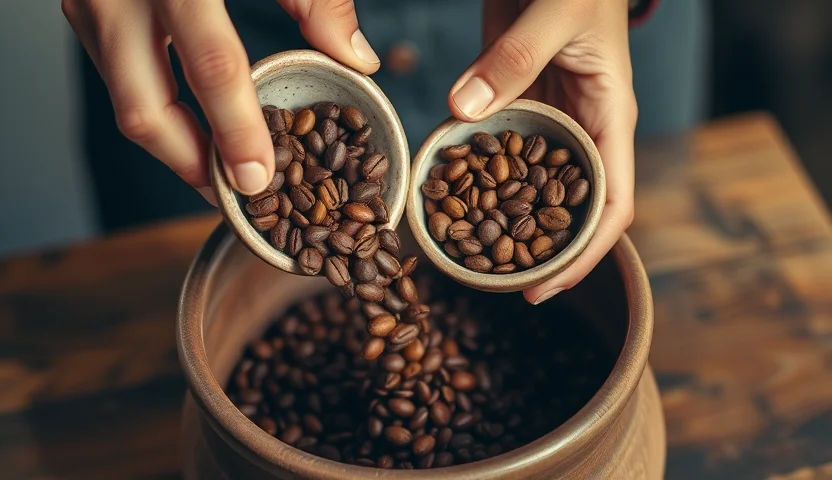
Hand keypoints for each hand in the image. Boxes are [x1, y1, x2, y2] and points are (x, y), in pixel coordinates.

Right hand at [62, 0, 379, 201]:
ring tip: (220, 173)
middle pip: (146, 112)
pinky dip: (158, 109)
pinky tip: (193, 125)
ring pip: (127, 103)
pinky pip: (118, 76)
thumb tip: (358, 60)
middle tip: (236, 199)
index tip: (261, 181)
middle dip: (193, 168)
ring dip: (174, 147)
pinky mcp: (83, 7)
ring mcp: (90, 3)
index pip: (213, 69)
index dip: (238, 134)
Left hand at [449, 0, 636, 303]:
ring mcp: (549, 123)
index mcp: (611, 120)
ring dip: (507, 224)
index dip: (585, 255)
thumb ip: (513, 59)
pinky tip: (448, 196)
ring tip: (469, 256)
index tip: (545, 287)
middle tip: (496, 284)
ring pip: (532, 189)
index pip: (612, 206)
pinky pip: (500, 155)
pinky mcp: (518, 108)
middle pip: (570, 211)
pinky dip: (478, 178)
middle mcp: (582, 131)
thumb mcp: (556, 13)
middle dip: (541, 253)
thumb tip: (463, 112)